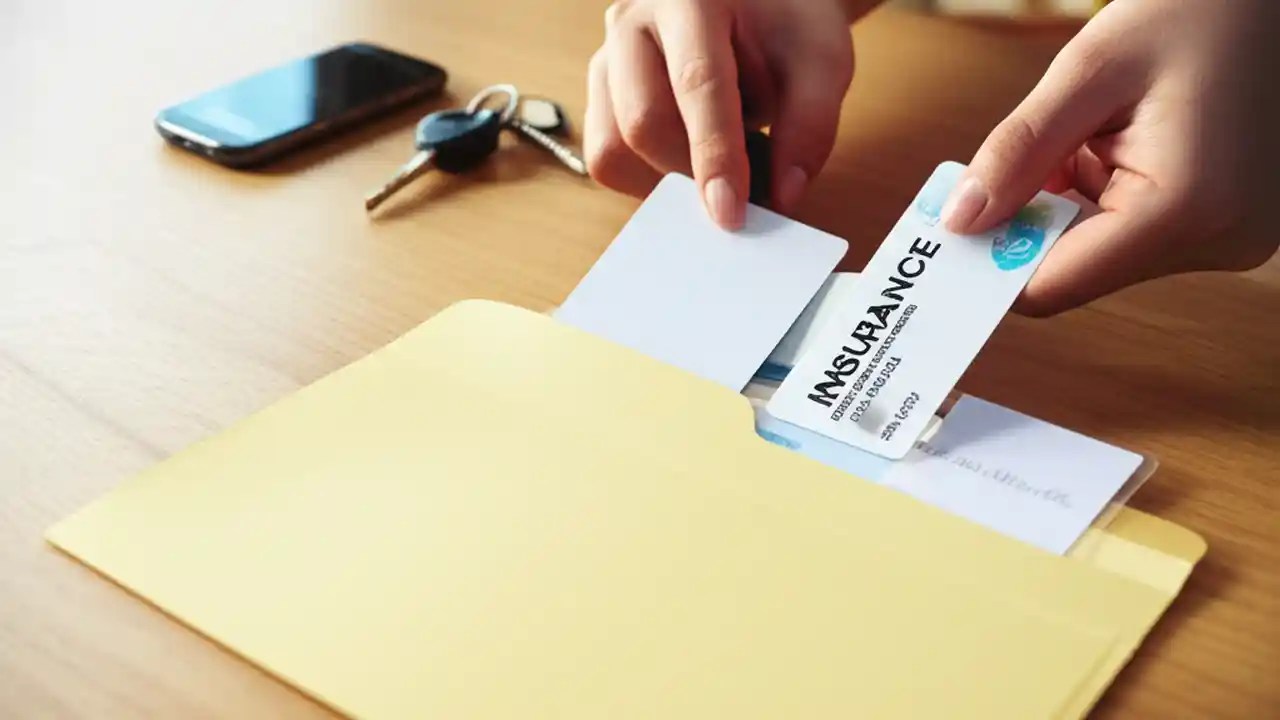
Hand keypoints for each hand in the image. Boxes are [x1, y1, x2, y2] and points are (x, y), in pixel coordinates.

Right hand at [584, 0, 863, 228]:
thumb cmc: (784, 25)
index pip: (697, 84)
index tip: (730, 213)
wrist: (754, 4)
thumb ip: (810, 126)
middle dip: (692, 175)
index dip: (715, 155)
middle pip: (643, 122)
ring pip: (613, 149)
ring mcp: (606, 58)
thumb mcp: (821, 61)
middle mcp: (632, 22)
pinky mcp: (599, 93)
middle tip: (741, 192)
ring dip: (668, 179)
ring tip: (716, 163)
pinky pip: (608, 158)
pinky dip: (649, 179)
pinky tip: (689, 159)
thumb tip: (782, 197)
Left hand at [942, 0, 1279, 315]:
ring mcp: (1229, 239)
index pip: (1056, 284)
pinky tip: (1118, 140)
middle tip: (1006, 162)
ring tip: (1096, 129)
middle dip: (1030, 220)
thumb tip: (959, 221)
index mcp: (1185, 211)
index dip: (991, 267)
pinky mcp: (1226, 226)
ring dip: (1069, 201)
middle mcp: (1217, 243)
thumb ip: (1018, 152)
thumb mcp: (1091, 70)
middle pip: (1077, 268)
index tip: (946, 238)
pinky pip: (1133, 230)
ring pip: (1101, 249)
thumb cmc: (1203, 11)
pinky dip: (1103, 194)